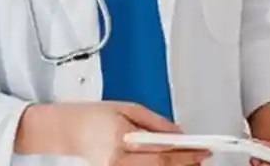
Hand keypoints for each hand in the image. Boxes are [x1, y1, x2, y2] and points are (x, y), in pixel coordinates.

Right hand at [20, 101, 210, 165]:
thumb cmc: (94, 115)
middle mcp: (117, 159)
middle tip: (202, 157)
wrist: (68, 129)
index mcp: (120, 137)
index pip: (160, 148)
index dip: (185, 151)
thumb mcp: (128, 108)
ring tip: (190, 163)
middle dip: (184, 163)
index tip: (202, 149)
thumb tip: (178, 132)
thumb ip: (155, 122)